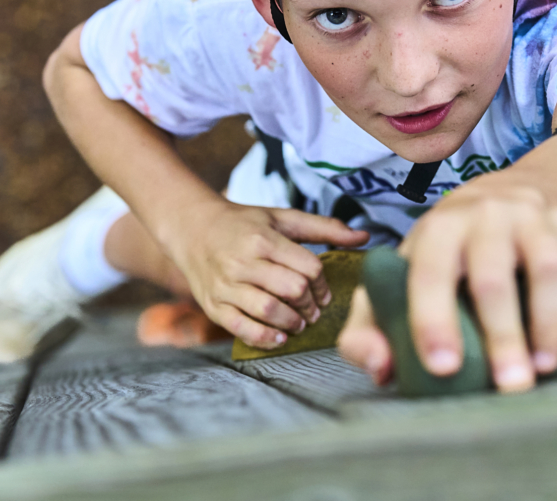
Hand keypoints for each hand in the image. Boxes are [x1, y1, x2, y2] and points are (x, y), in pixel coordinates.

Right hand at [166, 197, 367, 347]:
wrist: (192, 228)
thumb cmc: (243, 224)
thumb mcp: (282, 218)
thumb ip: (323, 227)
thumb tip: (364, 237)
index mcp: (263, 239)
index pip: (308, 267)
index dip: (323, 284)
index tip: (323, 292)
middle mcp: (243, 262)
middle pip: (292, 290)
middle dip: (310, 305)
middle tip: (314, 310)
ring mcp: (226, 286)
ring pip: (268, 310)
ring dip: (292, 323)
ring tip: (300, 323)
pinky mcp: (213, 305)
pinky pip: (240, 327)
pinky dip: (263, 337)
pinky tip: (279, 337)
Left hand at [338, 181, 556, 392]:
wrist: (508, 197)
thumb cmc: (445, 256)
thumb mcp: (399, 278)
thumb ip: (370, 326)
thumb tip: (380, 368)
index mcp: (438, 228)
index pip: (430, 273)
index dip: (433, 320)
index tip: (443, 368)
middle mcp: (487, 214)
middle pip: (494, 277)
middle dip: (502, 336)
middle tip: (510, 387)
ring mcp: (536, 217)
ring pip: (550, 269)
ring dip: (553, 323)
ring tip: (548, 370)